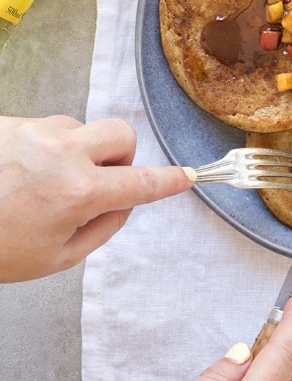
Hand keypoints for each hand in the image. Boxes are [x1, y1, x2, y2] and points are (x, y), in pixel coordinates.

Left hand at [0, 115, 193, 281]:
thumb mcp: (54, 258)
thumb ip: (101, 229)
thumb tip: (125, 203)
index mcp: (77, 193)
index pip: (140, 183)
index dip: (168, 181)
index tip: (184, 176)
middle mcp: (60, 154)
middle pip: (121, 133)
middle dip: (120, 155)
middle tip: (99, 178)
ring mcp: (33, 131)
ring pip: (79, 128)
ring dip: (75, 150)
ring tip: (41, 181)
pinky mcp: (10, 121)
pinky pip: (44, 126)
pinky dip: (42, 147)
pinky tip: (18, 172)